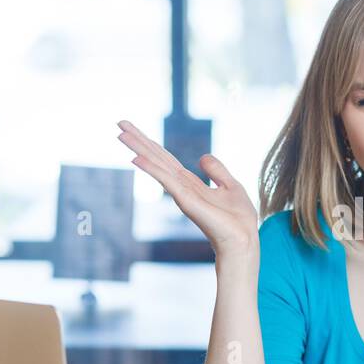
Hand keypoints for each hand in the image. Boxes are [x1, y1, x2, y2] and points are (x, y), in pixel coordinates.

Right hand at [117, 120, 258, 257]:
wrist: (244, 240)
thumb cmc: (238, 220)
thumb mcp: (230, 186)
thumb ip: (217, 171)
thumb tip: (202, 157)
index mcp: (190, 183)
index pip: (166, 159)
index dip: (151, 143)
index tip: (133, 128)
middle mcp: (181, 186)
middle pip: (157, 158)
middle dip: (139, 141)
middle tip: (119, 122)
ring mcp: (181, 193)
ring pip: (157, 166)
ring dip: (139, 149)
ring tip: (120, 133)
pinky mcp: (186, 201)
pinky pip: (166, 180)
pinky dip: (151, 169)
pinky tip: (135, 159)